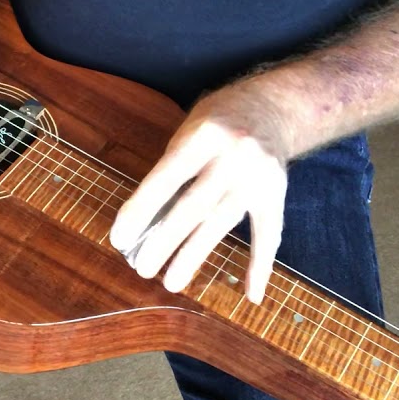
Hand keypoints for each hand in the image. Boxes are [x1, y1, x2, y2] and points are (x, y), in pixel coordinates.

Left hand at [108, 88, 290, 303]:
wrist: (272, 106)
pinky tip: (251, 293)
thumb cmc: (216, 122)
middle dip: (165, 241)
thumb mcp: (189, 130)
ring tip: (172, 281)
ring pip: (221, 223)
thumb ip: (172, 170)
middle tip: (143, 268)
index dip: (141, 209)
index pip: (165, 178)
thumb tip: (146, 222)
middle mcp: (234, 155)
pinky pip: (268, 234)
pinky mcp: (277, 192)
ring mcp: (259, 176)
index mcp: (204, 134)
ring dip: (195, 255)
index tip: (121, 237)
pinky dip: (259, 265)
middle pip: (193, 206)